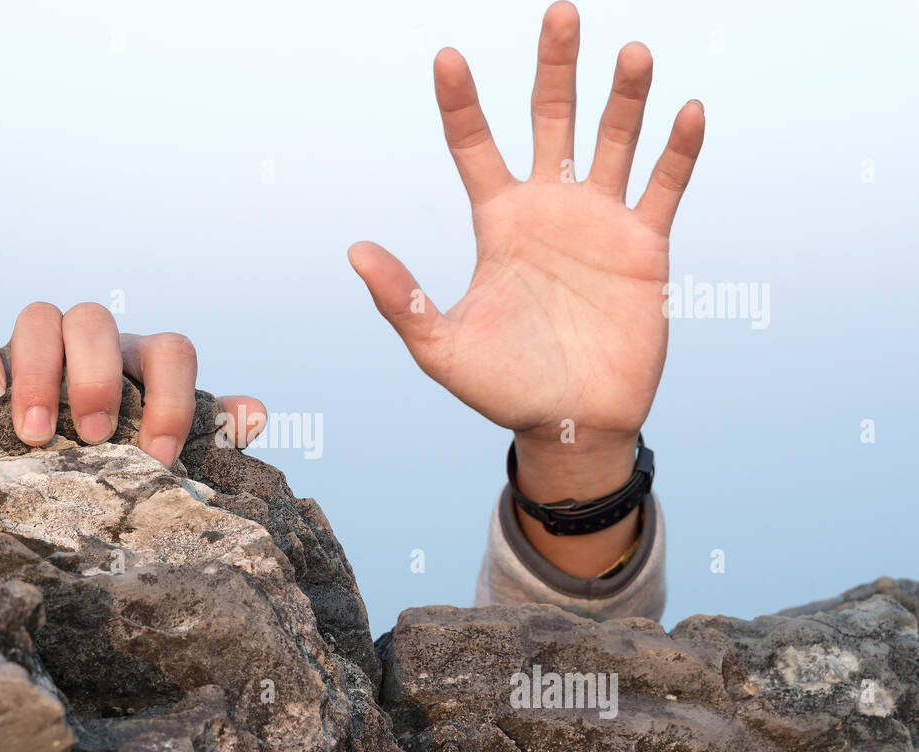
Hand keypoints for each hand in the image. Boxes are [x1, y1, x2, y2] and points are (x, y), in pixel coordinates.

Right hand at [0, 301, 264, 467]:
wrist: (46, 458)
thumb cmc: (118, 455)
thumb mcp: (163, 448)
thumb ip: (209, 432)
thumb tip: (255, 414)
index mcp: (143, 361)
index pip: (171, 350)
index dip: (173, 399)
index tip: (159, 459)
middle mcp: (94, 340)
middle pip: (98, 321)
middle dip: (97, 377)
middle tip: (94, 437)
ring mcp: (38, 341)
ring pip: (40, 317)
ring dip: (39, 372)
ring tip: (34, 434)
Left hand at [348, 1, 703, 575]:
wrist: (570, 423)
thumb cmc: (502, 388)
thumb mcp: (440, 347)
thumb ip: (403, 299)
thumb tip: (355, 250)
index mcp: (498, 224)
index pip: (475, 147)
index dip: (462, 103)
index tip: (447, 57)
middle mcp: (549, 209)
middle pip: (553, 120)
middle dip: (555, 67)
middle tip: (560, 11)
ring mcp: (599, 223)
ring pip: (614, 141)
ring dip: (624, 97)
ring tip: (631, 51)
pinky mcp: (644, 247)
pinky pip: (664, 188)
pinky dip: (676, 152)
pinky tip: (685, 111)